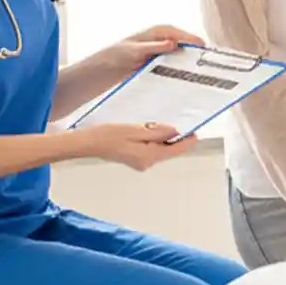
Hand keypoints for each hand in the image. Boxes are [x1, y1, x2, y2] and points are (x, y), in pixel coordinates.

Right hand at [80, 122, 197, 171]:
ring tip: (149, 125)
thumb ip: (157, 132)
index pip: (175, 150)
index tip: (196, 133)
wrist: (89, 143)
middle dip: (172, 136)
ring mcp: (141, 162)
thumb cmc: (109, 135)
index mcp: (149, 156)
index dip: (187, 141)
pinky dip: (152, 139)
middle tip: (169, 121)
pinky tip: (144, 130)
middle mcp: (147, 163)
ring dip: (160, 137)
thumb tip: (174, 132)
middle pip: (168, 150)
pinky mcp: (136, 159)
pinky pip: (151, 148)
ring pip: (159, 148)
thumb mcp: (136, 130)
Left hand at [100, 25, 202, 81]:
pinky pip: (173, 67)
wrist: (104, 69)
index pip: (181, 34)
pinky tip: (185, 82)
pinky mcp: (159, 64)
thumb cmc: (117, 55)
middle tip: (207, 66)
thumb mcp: (135, 50)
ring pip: (180, 57)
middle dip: (195, 54)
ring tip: (200, 76)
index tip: (204, 49)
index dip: (194, 41)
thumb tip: (174, 43)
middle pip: (184, 45)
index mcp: (159, 31)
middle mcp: (163, 40)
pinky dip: (179, 72)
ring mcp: (162, 52)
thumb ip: (154, 47)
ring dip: (188, 65)